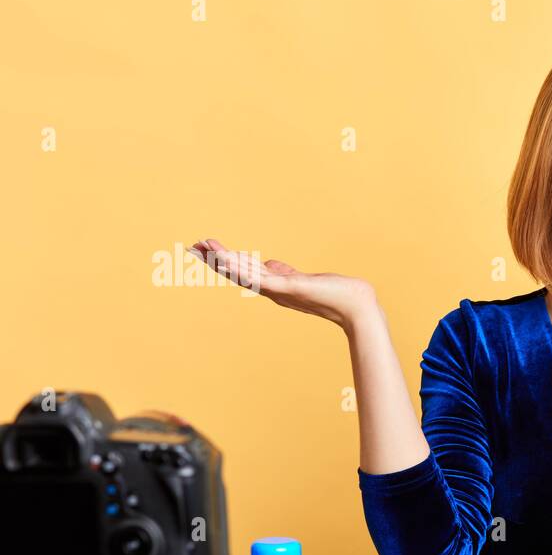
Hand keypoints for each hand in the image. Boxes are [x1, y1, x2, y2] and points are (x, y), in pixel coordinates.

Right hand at [188, 238, 378, 329]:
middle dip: (215, 261)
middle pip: (238, 272)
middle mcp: (273, 291)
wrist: (356, 307)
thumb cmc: (334, 294)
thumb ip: (283, 272)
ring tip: (204, 247)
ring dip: (224, 260)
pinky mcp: (290, 287)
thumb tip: (268, 264)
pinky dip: (243, 268)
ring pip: (245, 273)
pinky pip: (261, 277)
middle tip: (191, 247)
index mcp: (275, 287)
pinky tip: (229, 259)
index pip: (243, 271)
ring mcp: (280, 290)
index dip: (223, 261)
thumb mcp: (302, 279)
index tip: (204, 249)